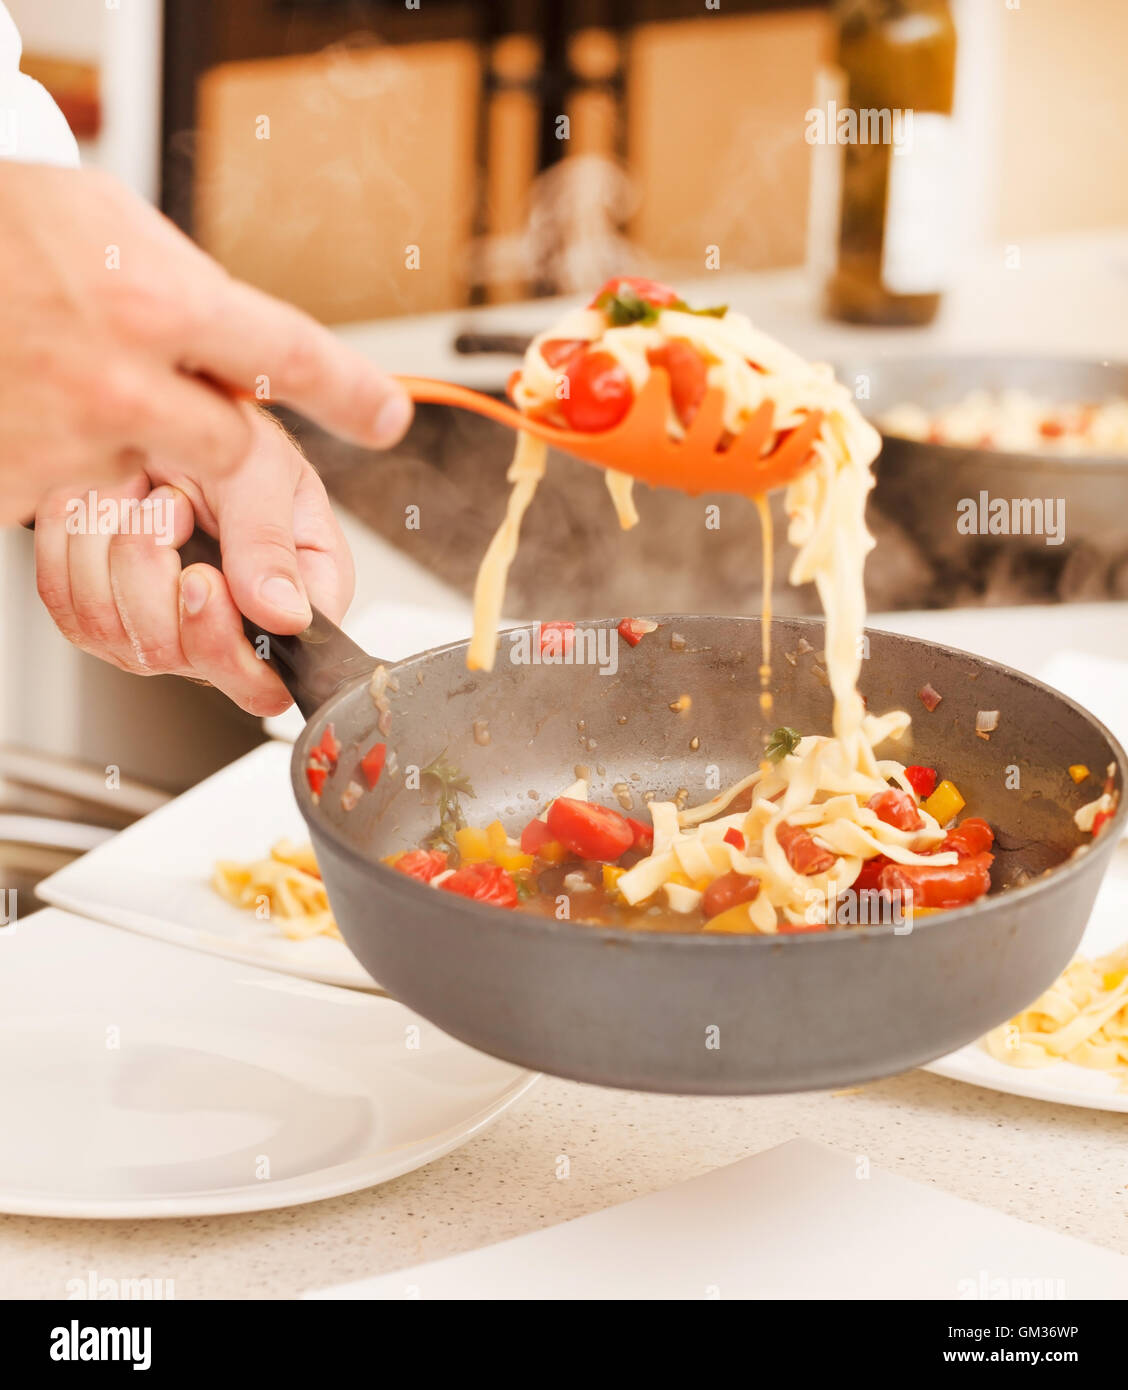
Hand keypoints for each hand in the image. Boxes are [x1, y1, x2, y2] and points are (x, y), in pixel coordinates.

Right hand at [0, 162, 411, 523]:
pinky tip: (37, 403)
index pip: (287, 358)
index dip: (348, 391)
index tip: (386, 416)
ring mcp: (68, 443)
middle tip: (187, 402)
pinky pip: (81, 492)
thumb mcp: (115, 229)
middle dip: (226, 436)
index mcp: (155, 304)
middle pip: (237, 453)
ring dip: (133, 441)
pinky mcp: (21, 485)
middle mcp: (119, 382)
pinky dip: (71, 457)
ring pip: (154, 476)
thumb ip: (195, 296)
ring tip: (73, 375)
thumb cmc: (11, 231)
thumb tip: (254, 345)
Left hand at [35, 408, 353, 714]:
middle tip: (170, 502)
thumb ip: (271, 540)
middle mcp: (227, 631)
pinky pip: (66, 606)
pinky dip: (73, 541)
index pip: (263, 684)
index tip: (202, 579)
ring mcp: (159, 630)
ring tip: (141, 489)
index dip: (222, 642)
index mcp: (291, 607)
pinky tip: (105, 504)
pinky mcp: (100, 615)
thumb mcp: (263, 467)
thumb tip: (286, 616)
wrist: (158, 403)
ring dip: (112, 541)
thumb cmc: (226, 427)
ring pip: (112, 632)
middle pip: (176, 658)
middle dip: (153, 569)